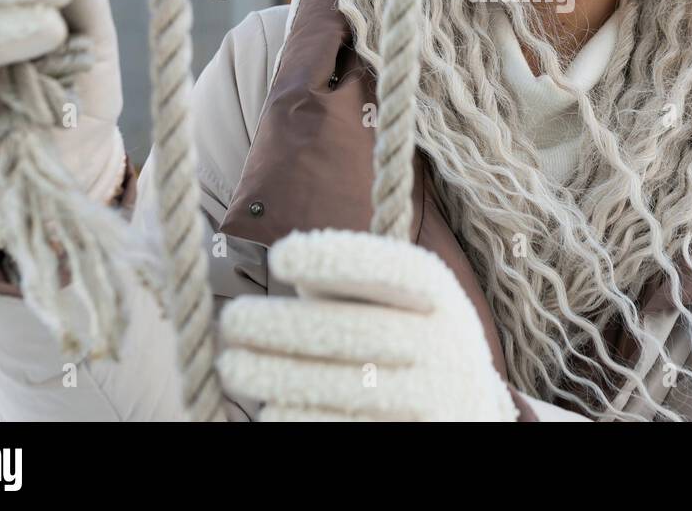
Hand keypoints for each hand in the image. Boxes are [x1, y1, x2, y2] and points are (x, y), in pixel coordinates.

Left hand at [217, 228, 518, 420]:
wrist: (459, 405)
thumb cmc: (399, 336)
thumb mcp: (389, 300)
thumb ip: (345, 281)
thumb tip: (286, 259)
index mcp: (438, 297)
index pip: (394, 270)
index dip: (339, 261)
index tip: (279, 256)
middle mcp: (447, 345)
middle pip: (360, 333)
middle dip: (288, 325)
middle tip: (232, 319)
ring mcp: (436, 397)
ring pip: (351, 389)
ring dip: (282, 377)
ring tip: (233, 367)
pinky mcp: (415, 435)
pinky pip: (348, 428)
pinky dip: (303, 418)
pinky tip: (270, 410)